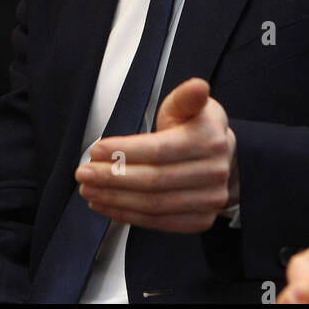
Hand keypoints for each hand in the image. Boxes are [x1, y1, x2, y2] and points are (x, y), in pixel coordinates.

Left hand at [76, 77, 236, 233]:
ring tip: (89, 190)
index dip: (124, 152)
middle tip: (84, 173)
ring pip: (154, 205)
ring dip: (115, 199)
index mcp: (209, 139)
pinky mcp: (201, 221)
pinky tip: (107, 205)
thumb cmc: (196, 129)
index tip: (96, 151)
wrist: (223, 159)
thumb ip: (185, 97)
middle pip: (153, 181)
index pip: (158, 150)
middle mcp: (213, 172)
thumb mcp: (188, 106)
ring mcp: (209, 200)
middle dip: (112, 178)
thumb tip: (198, 86)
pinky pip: (159, 222)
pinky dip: (129, 215)